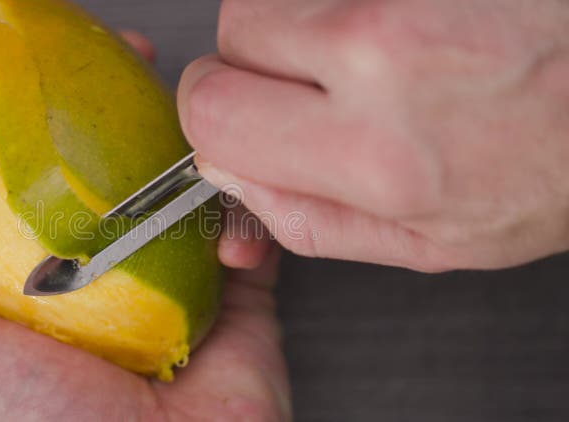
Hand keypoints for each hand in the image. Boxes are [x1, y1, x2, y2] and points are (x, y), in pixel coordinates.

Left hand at [0, 32, 289, 420]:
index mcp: (27, 278)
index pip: (21, 175)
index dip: (26, 115)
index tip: (35, 72)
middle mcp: (94, 272)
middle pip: (106, 163)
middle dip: (119, 101)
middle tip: (127, 60)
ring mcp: (165, 279)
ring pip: (179, 181)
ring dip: (188, 138)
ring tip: (189, 117)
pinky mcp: (230, 292)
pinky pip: (242, 230)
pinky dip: (244, 218)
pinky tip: (228, 231)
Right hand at [178, 0, 568, 271]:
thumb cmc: (556, 162)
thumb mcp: (431, 243)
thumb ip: (309, 221)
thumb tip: (233, 180)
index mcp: (377, 155)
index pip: (212, 114)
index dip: (216, 120)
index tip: (244, 122)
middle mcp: (383, 54)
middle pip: (232, 35)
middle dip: (253, 67)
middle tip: (313, 90)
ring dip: (299, 27)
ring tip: (368, 57)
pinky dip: (342, 4)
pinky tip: (397, 29)